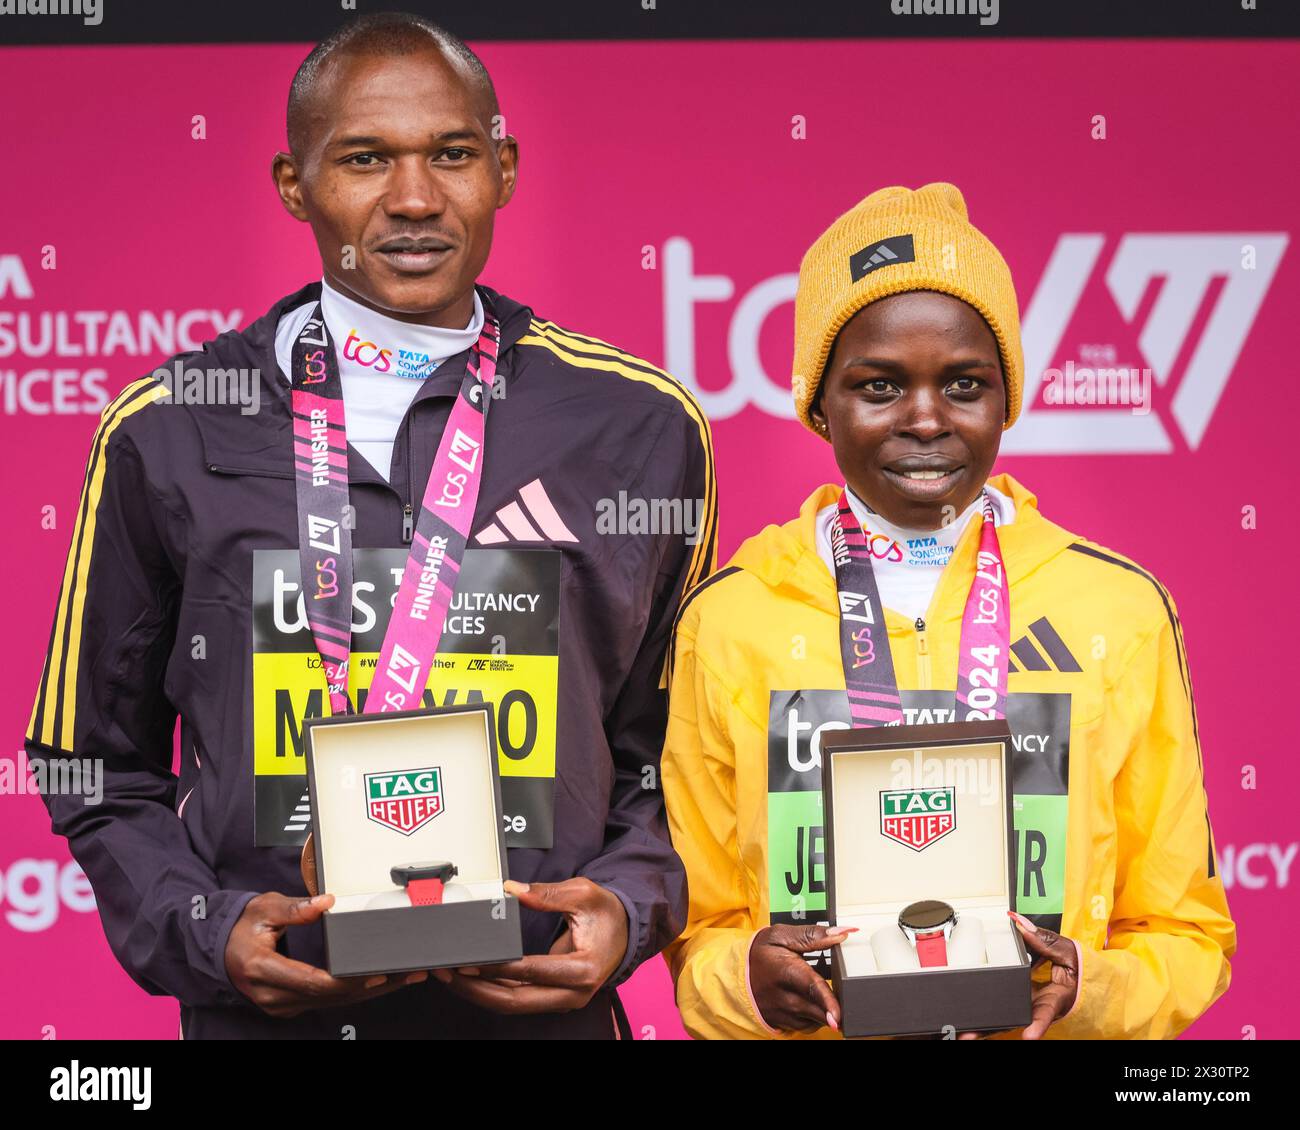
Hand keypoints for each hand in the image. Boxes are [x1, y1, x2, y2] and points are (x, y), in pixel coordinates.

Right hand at [224, 891, 427, 1017]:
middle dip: (369, 986)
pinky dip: (354, 993)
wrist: (221, 951)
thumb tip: (325, 902)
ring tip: (403, 978)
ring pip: (331, 1003)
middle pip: (328, 997)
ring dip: (368, 992)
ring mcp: (281, 1004)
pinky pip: (326, 1002)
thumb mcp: (264, 908)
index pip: (311, 981)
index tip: (374, 974)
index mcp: (263, 969)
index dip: (345, 981)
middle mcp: (272, 994)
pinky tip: (379, 984)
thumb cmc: (242, 928)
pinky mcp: (290, 1004)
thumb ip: (295, 908)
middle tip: (404, 973)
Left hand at [433, 878, 628, 1013]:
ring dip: (478, 991)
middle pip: (515, 1001)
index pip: (533, 972)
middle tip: (448, 972)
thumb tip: (513, 891)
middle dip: (477, 989)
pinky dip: (491, 988)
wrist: (626, 931)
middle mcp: (573, 993)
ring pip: (512, 1003)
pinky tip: (470, 977)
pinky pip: (517, 997)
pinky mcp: (552, 996)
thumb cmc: (607, 913)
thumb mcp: (583, 894)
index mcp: (584, 969)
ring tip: (449, 975)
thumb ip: (547, 895)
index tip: (472, 961)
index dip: (499, 968)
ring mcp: (562, 998)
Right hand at [748, 923, 855, 1032]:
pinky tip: (813, 1003)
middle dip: (834, 1008)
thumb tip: (841, 933)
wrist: (737, 973)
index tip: (838, 1015)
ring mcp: (781, 1013)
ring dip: (825, 1011)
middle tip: (844, 996)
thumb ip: (812, 935)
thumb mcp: (781, 935)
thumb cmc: (761, 953)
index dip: (827, 1001)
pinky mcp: (781, 1023)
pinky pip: (806, 1026)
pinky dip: (815, 1017)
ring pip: (814, 1020)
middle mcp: (782, 996)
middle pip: (816, 1010)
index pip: (810, 988)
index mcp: (784, 970)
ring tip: (824, 994)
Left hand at [957, 910, 1080, 1039]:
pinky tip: (965, 1019)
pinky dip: (982, 1011)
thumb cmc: (1075, 969)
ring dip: (982, 1025)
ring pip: (1003, 1018)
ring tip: (962, 1031)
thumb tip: (1020, 923)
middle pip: (1014, 1020)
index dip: (1038, 1025)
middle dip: (993, 1028)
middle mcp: (1038, 1007)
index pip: (1047, 1012)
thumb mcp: (1067, 953)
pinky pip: (999, 1007)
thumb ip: (1045, 940)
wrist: (1078, 981)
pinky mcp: (1015, 1001)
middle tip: (970, 1036)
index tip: (1029, 1035)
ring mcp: (1025, 1007)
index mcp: (1055, 998)